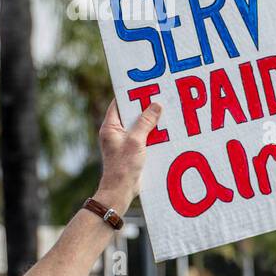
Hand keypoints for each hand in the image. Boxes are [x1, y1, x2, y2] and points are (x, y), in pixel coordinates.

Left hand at [95, 98, 161, 217]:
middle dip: (145, 106)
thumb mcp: (136, 141)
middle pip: (131, 113)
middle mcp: (115, 132)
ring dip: (151, 120)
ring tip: (166, 110)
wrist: (121, 191)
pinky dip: (153, 133)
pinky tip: (166, 130)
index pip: (118, 103)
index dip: (130, 93)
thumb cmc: (123, 167)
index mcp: (110, 127)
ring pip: (139, 125)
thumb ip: (145, 122)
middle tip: (160, 96)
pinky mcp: (133, 150)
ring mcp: (124, 141)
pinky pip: (144, 136)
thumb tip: (156, 105)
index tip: (144, 85)